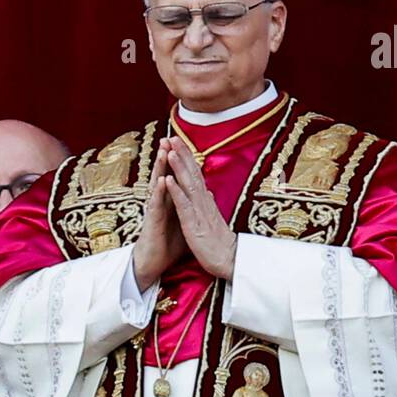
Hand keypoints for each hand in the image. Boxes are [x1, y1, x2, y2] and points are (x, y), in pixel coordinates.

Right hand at [131, 141, 186, 290]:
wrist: (154, 263)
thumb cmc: (168, 243)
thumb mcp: (185, 222)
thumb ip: (191, 207)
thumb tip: (205, 196)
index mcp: (171, 200)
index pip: (175, 176)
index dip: (179, 160)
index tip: (183, 143)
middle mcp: (162, 202)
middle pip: (164, 174)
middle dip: (167, 156)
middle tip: (169, 137)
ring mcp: (155, 210)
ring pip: (157, 185)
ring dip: (160, 168)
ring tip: (163, 151)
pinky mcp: (153, 222)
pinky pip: (156, 205)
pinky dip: (159, 192)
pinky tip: (161, 181)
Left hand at [163, 138, 237, 280]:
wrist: (229, 260)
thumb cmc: (219, 241)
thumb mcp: (213, 218)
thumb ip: (209, 203)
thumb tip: (208, 191)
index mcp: (205, 200)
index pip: (195, 173)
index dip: (186, 156)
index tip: (178, 140)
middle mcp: (202, 201)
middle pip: (192, 172)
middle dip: (182, 154)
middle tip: (172, 136)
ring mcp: (198, 211)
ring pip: (187, 184)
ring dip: (178, 166)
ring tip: (169, 150)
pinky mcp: (193, 224)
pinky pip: (183, 205)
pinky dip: (175, 191)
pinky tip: (167, 179)